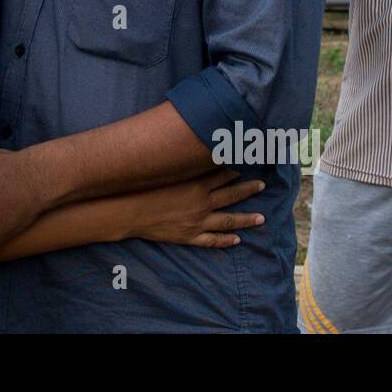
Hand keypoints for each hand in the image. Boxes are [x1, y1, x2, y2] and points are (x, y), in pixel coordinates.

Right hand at [124, 169, 264, 246]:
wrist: (129, 211)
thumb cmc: (143, 187)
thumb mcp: (164, 170)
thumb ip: (181, 163)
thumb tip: (192, 150)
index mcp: (195, 185)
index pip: (222, 175)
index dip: (235, 169)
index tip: (247, 164)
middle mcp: (201, 203)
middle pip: (230, 195)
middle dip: (248, 189)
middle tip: (262, 185)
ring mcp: (197, 222)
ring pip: (227, 220)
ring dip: (245, 219)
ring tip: (261, 218)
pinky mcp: (189, 236)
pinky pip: (212, 240)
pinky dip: (225, 241)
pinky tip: (237, 240)